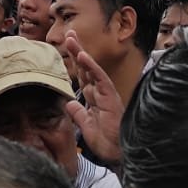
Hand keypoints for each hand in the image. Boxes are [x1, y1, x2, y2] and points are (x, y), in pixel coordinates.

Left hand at [63, 31, 123, 167]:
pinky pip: (100, 78)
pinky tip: (82, 55)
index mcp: (95, 98)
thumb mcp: (86, 126)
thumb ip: (78, 113)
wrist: (119, 154)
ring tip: (71, 38)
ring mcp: (106, 93)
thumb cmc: (108, 142)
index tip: (67, 49)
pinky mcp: (110, 97)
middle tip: (69, 34)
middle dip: (77, 50)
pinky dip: (91, 66)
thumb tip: (69, 103)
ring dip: (80, 52)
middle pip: (85, 68)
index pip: (82, 76)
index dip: (74, 63)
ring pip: (91, 69)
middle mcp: (100, 93)